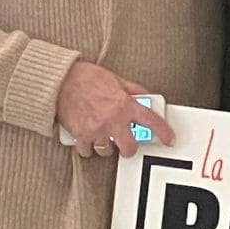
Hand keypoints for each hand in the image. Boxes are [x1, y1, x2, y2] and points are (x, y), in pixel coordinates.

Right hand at [56, 60, 172, 158]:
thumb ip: (133, 91)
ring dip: (107, 146)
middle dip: (129, 147)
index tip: (169, 140)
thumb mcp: (117, 79)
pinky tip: (88, 139)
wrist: (59, 80)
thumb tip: (145, 97)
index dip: (164, 133)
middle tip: (126, 143)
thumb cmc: (86, 77)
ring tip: (104, 137)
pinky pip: (88, 151)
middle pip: (129, 147)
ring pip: (108, 151)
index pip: (152, 122)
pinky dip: (88, 147)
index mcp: (126, 105)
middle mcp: (114, 120)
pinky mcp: (80, 135)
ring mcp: (97, 129)